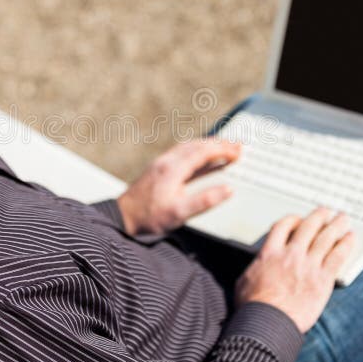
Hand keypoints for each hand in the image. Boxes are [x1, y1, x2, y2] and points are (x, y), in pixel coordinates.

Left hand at [117, 140, 241, 235]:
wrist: (124, 217)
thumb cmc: (151, 217)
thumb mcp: (180, 213)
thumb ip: (205, 201)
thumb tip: (228, 190)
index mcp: (174, 169)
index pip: (203, 152)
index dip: (223, 150)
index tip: (239, 151)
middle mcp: (167, 161)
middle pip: (197, 145)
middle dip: (219, 144)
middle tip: (237, 146)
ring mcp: (161, 163)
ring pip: (188, 145)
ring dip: (207, 144)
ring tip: (223, 146)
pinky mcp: (157, 167)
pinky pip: (181, 151)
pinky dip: (196, 148)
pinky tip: (199, 155)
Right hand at [235, 208, 354, 332]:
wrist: (268, 322)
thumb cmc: (253, 306)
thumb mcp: (245, 280)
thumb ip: (256, 267)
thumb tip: (257, 266)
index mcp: (270, 252)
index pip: (283, 226)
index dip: (293, 219)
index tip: (299, 219)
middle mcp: (291, 254)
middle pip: (308, 227)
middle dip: (319, 217)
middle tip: (326, 212)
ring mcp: (308, 266)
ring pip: (325, 238)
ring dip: (336, 226)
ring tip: (343, 219)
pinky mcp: (322, 279)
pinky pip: (337, 256)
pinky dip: (345, 245)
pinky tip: (350, 238)